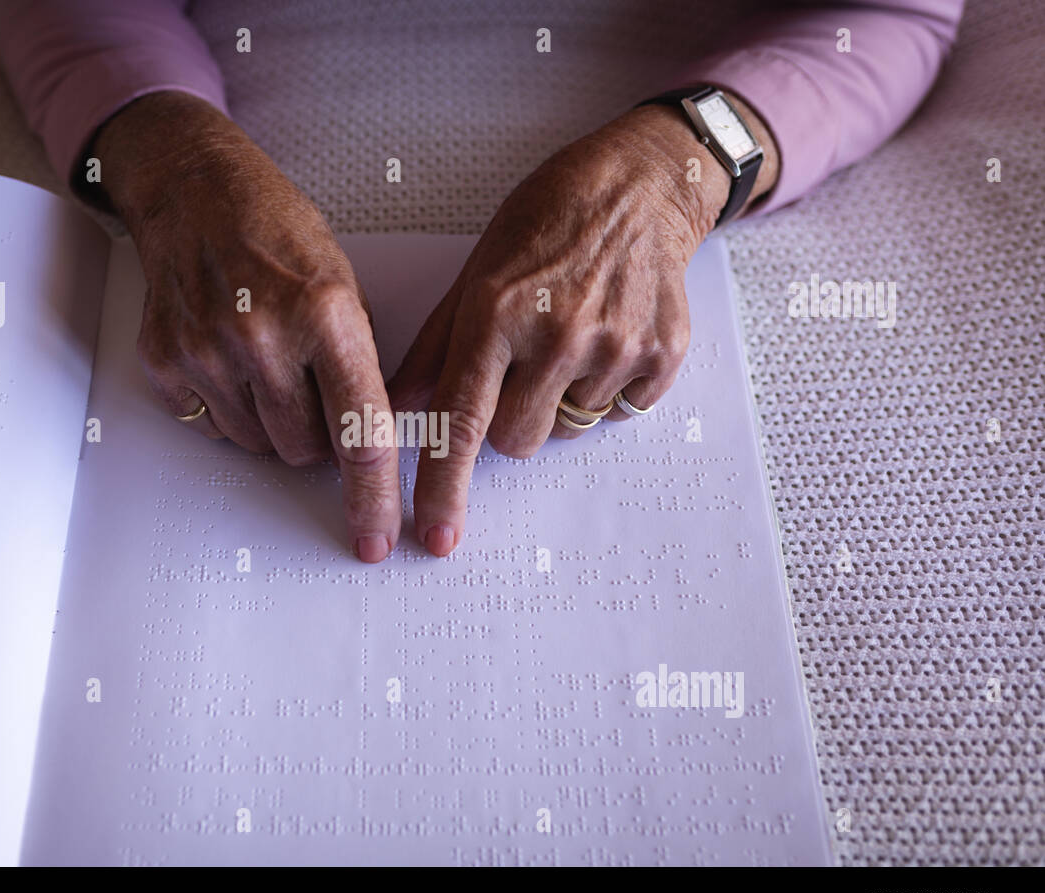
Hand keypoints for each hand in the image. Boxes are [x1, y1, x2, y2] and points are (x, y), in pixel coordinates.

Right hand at [93, 92, 400, 562]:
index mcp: (325, 315)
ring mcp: (207, 351)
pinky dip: (227, 407)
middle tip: (310, 388)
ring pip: (259, 446)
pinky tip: (228, 357)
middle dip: (318, 438)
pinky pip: (211, 426)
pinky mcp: (165, 361)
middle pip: (305, 452)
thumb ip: (356, 362)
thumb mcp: (342, 282)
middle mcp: (262, 337)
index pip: (359, 432)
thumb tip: (366, 439)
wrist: (192, 189)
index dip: (373, 496)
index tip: (375, 538)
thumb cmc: (275, 229)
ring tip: (267, 361)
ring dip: (272, 423)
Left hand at [387, 98, 777, 556]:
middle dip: (508, 420)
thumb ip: (438, 342)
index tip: (435, 536)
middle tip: (520, 368)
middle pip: (517, 441)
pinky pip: (619, 412)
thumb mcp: (477, 267)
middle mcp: (559, 335)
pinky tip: (608, 337)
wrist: (641, 185)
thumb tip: (401, 402)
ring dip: (560, 400)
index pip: (462, 421)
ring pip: (567, 429)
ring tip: (570, 336)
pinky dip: (607, 389)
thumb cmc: (549, 218)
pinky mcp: (661, 356)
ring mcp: (616, 347)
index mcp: (500, 312)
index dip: (444, 484)